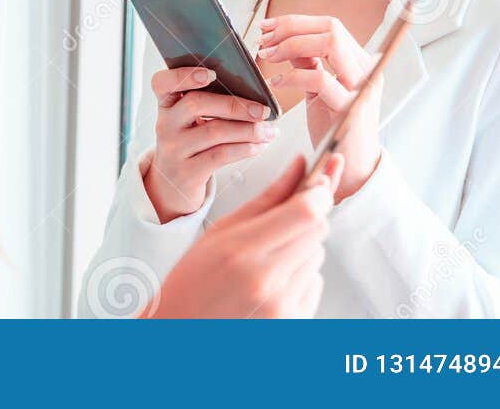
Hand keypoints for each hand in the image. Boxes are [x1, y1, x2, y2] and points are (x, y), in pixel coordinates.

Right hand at [143, 66, 279, 221]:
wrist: (173, 185)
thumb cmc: (190, 143)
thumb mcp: (188, 121)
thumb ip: (210, 101)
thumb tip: (256, 89)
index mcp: (166, 104)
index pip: (162, 83)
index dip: (184, 75)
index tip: (211, 73)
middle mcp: (165, 124)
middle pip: (196, 104)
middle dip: (234, 105)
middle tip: (262, 110)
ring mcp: (173, 149)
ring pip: (214, 132)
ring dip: (248, 130)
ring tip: (269, 131)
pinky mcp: (187, 172)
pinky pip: (220, 155)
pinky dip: (245, 148)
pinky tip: (259, 146)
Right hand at [149, 154, 343, 318]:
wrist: (181, 333)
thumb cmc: (192, 283)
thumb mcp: (220, 232)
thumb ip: (266, 198)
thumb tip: (299, 167)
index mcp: (242, 251)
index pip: (306, 212)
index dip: (318, 191)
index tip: (316, 181)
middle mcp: (267, 281)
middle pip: (318, 230)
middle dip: (309, 215)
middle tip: (285, 217)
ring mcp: (283, 307)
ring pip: (317, 255)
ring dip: (302, 247)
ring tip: (266, 258)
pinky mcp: (294, 324)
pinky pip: (314, 283)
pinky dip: (301, 275)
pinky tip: (271, 282)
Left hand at [257, 14, 381, 201]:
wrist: (352, 169)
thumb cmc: (335, 130)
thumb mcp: (319, 90)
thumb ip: (307, 63)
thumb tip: (282, 38)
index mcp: (359, 62)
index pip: (330, 25)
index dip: (295, 22)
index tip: (268, 27)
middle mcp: (366, 70)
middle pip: (330, 28)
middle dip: (290, 29)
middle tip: (264, 41)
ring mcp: (361, 87)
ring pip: (329, 43)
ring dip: (291, 45)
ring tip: (268, 56)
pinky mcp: (351, 107)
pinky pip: (319, 78)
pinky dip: (292, 76)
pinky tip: (276, 83)